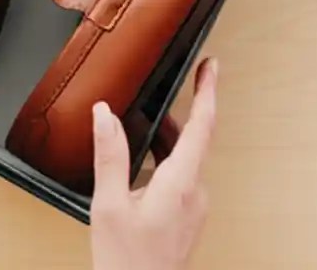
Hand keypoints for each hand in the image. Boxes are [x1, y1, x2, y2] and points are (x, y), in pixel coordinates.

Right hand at [90, 58, 217, 269]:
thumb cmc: (127, 264)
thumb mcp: (108, 204)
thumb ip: (110, 155)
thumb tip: (105, 114)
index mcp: (180, 183)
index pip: (202, 125)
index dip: (208, 91)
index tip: (212, 66)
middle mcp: (195, 192)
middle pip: (192, 140)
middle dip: (177, 114)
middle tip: (163, 90)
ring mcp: (194, 207)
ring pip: (185, 160)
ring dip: (166, 140)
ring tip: (141, 126)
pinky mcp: (187, 218)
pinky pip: (181, 178)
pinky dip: (163, 161)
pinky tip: (141, 164)